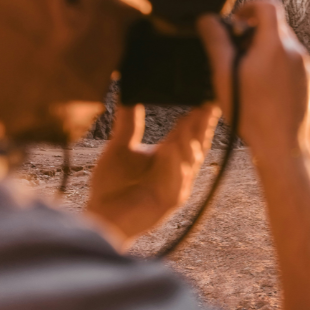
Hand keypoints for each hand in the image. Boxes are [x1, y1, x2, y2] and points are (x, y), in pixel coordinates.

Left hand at [86, 103, 218, 248]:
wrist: (103, 217)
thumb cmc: (112, 187)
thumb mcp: (120, 147)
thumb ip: (128, 122)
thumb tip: (127, 92)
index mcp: (170, 155)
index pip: (190, 132)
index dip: (200, 115)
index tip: (206, 96)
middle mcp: (179, 170)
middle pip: (197, 143)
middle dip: (202, 124)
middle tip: (207, 103)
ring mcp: (178, 185)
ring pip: (189, 160)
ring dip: (189, 140)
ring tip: (189, 119)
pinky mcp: (171, 200)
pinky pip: (177, 180)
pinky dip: (175, 165)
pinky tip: (172, 148)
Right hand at [197, 0, 309, 159]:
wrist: (283, 146)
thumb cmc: (252, 113)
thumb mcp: (225, 76)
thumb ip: (216, 43)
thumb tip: (207, 19)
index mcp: (276, 44)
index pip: (268, 5)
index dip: (249, 7)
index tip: (236, 22)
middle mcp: (296, 52)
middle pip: (275, 26)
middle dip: (253, 33)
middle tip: (236, 55)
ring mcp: (305, 68)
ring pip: (283, 46)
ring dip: (264, 51)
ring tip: (247, 76)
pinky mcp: (309, 83)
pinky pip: (290, 64)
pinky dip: (275, 66)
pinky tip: (262, 90)